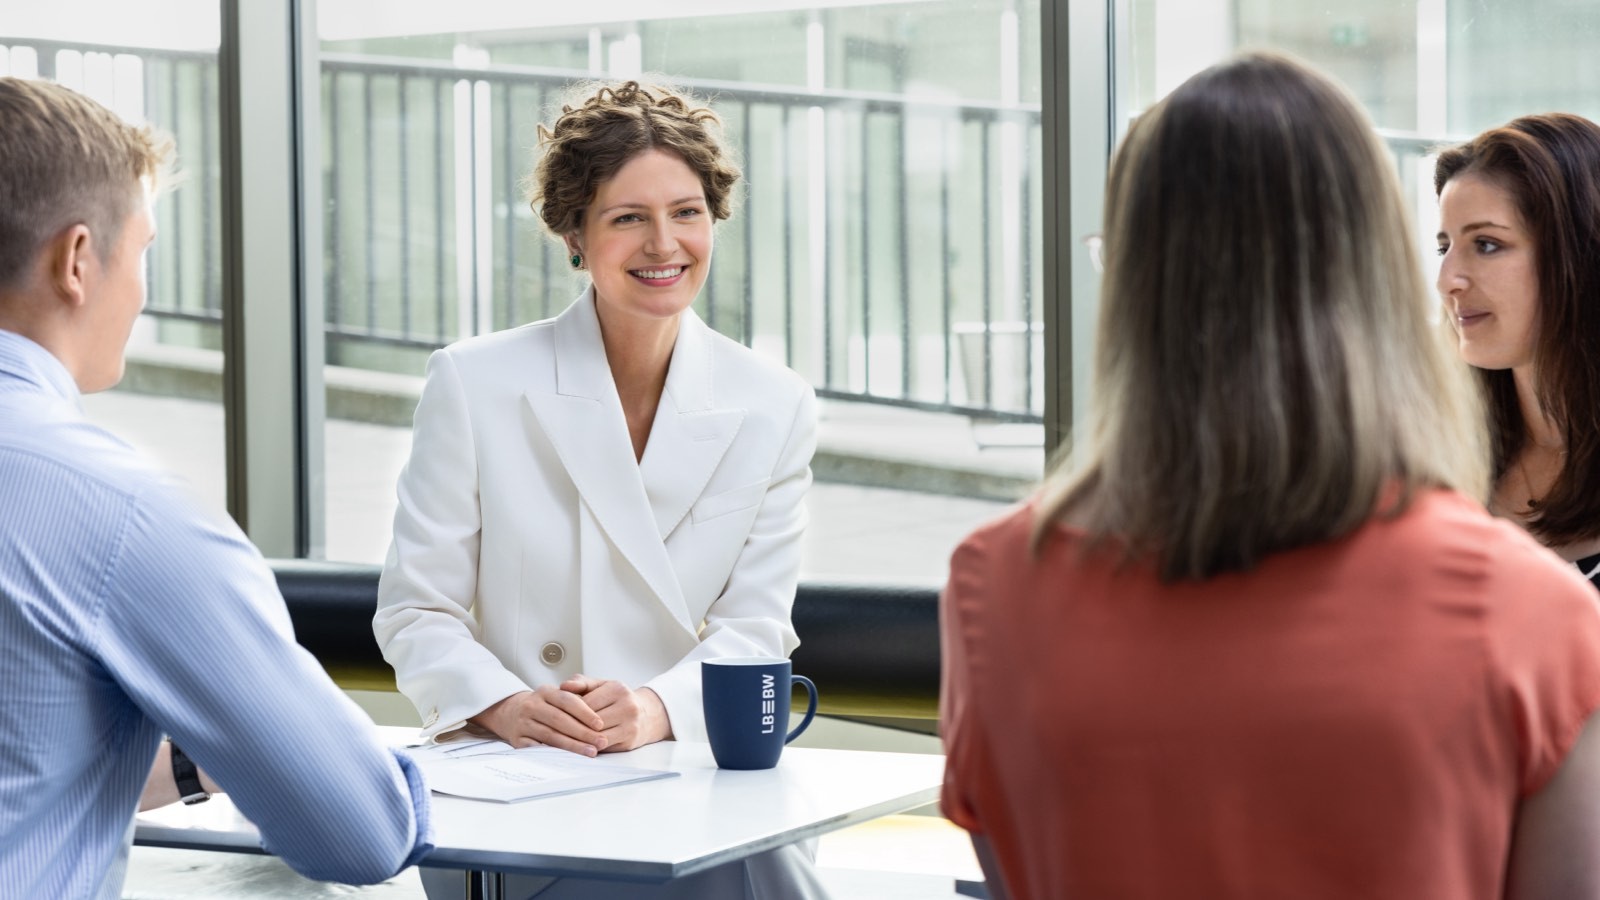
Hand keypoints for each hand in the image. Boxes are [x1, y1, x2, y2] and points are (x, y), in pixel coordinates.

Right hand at [469, 686, 607, 756]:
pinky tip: (568, 759)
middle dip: (582, 732)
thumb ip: (575, 699)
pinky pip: (537, 748)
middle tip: (601, 742)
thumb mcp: (555, 695)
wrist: (510, 712)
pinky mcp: (517, 740)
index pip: (567, 700)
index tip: (600, 724)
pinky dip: (553, 753)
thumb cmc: (543, 705)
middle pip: (559, 720)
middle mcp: (532, 706)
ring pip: (550, 735)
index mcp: (545, 692)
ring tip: (590, 752)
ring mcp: (523, 723)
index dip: (585, 713)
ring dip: (572, 745)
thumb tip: (598, 719)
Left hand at [560, 675, 671, 751]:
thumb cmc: (617, 700)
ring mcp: (630, 725)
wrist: (646, 715)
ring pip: (597, 736)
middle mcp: (627, 706)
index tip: (557, 714)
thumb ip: (581, 683)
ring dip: (580, 738)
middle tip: (556, 729)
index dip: (569, 710)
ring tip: (564, 738)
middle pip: (591, 721)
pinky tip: (580, 744)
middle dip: (573, 725)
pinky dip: (590, 746)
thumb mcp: (602, 686)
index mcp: (617, 689)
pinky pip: (604, 746)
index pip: (586, 703)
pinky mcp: (630, 741)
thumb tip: (564, 686)